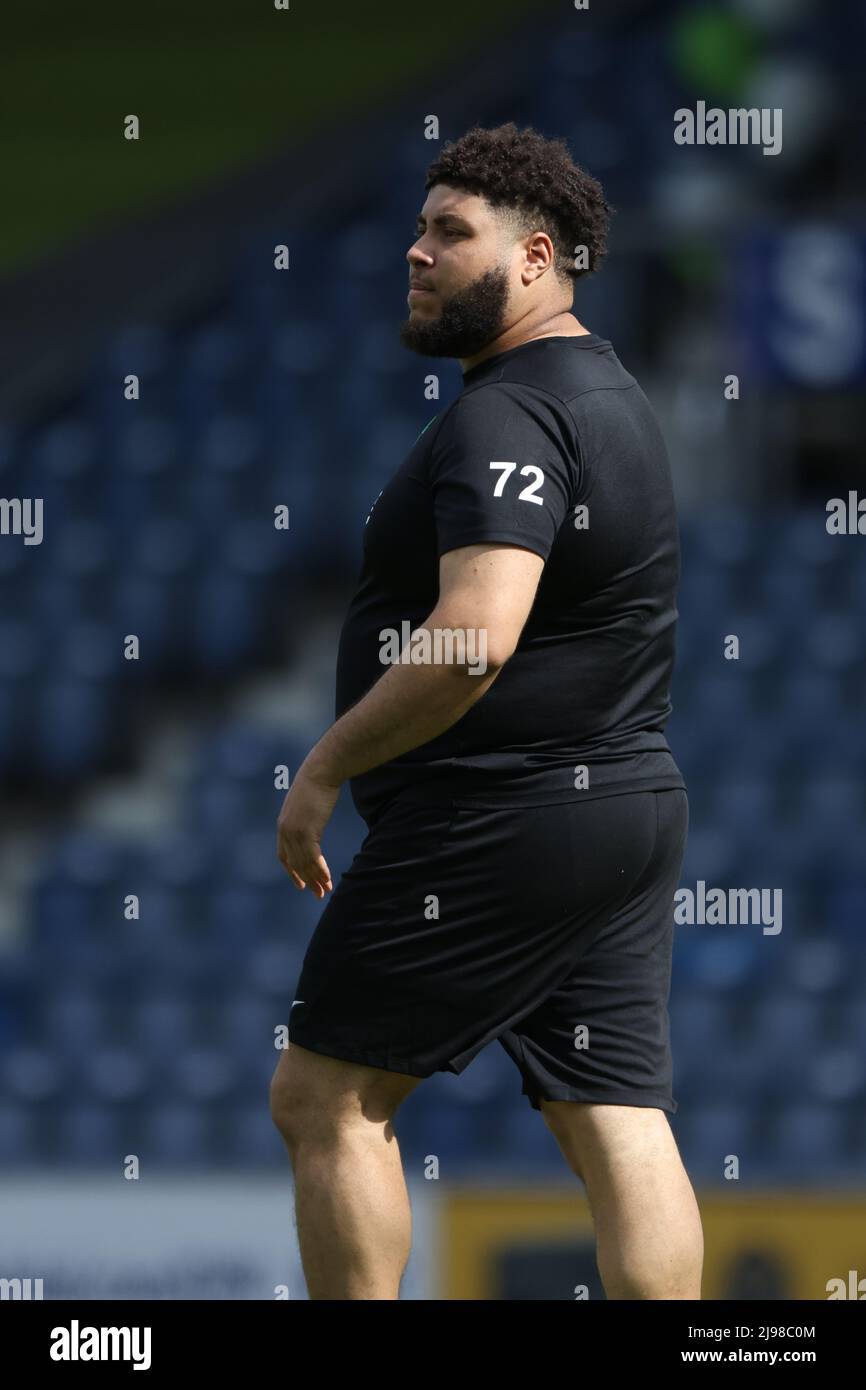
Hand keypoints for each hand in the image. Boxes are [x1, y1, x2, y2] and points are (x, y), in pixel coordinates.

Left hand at [276, 763, 339, 897]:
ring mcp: (294, 832)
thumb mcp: (307, 802)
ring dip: (316, 879)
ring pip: (304, 864)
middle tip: (318, 894)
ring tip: (326, 891)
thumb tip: (313, 816)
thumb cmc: (317, 783)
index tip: (300, 884)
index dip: (292, 872)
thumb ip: (306, 814)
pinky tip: (329, 879)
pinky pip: (313, 858)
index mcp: (283, 825)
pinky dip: (321, 871)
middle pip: (295, 864)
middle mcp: (285, 831)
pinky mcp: (306, 832)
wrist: (321, 772)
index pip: (284, 856)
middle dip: (307, 880)